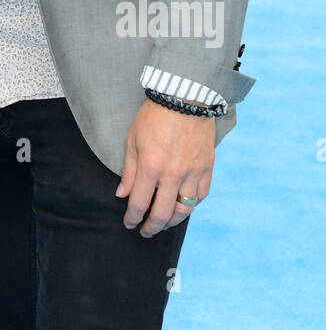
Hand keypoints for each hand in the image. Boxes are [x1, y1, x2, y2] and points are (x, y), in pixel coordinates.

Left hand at [115, 99, 214, 236]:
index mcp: (151, 167)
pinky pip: (201, 196)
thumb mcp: (132, 140)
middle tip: (145, 232)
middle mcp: (173, 175)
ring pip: (184, 210)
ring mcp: (193, 173)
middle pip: (162, 214)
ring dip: (172, 222)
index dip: (132, 218)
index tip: (129, 223)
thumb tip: (122, 194)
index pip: (139, 204)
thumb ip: (129, 171)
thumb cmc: (154, 116)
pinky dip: (191, 205)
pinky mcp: (207, 168)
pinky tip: (183, 207)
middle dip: (151, 227)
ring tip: (163, 224)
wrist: (184, 97)